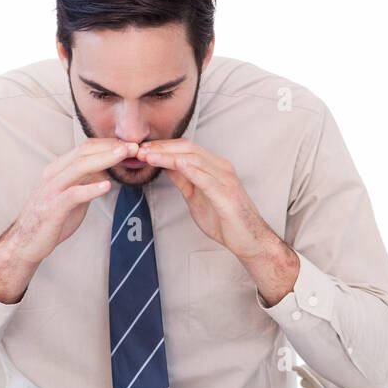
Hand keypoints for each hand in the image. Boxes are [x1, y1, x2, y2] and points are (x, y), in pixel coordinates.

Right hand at [11, 139, 138, 264]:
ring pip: (79, 167)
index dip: (108, 144)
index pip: (85, 148)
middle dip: (110, 147)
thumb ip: (86, 182)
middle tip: (133, 146)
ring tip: (123, 156)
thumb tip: (106, 171)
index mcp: (58, 169)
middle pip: (84, 152)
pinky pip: (73, 194)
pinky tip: (107, 186)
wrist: (26, 242)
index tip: (129, 145)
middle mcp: (53, 174)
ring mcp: (52, 190)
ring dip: (104, 159)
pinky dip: (91, 189)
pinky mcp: (53, 208)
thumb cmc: (50, 219)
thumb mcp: (71, 195)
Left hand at [134, 139, 275, 259]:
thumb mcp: (197, 197)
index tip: (142, 149)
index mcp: (213, 167)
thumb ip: (184, 181)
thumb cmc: (225, 220)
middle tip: (139, 149)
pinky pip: (206, 178)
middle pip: (188, 148)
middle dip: (161, 148)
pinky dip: (190, 169)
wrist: (249, 240)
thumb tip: (168, 167)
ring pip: (194, 159)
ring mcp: (225, 179)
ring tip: (148, 155)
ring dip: (168, 156)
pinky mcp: (227, 194)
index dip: (162, 146)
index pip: (185, 148)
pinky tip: (175, 164)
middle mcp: (221, 167)